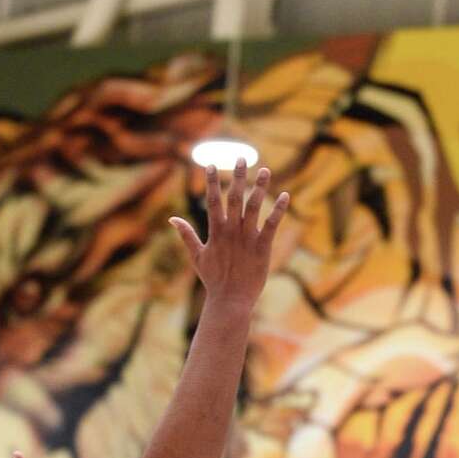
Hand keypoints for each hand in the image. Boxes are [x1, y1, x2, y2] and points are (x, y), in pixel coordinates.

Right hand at [169, 161, 289, 309]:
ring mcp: (247, 238)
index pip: (212, 200)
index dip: (211, 181)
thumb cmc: (214, 279)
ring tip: (265, 170)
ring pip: (254, 207)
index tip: (211, 164)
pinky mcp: (263, 247)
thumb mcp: (197, 256)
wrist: (230, 300)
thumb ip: (186, 235)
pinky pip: (272, 225)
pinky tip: (286, 196)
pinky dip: (279, 210)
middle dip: (237, 177)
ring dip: (259, 187)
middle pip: (234, 197)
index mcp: (216, 231)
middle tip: (241, 157)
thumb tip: (172, 219)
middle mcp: (231, 231)